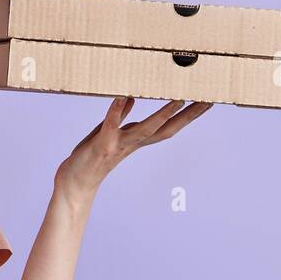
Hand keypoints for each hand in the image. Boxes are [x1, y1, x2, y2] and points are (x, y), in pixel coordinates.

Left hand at [54, 95, 212, 207]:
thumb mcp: (108, 132)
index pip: (169, 126)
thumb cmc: (91, 156)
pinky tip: (123, 97)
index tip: (207, 101)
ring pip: (145, 130)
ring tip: (177, 100)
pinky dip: (116, 112)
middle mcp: (133, 143)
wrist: (74, 182)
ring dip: (161, 115)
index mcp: (137, 139)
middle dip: (187, 116)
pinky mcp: (101, 146)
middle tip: (207, 101)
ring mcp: (119, 145)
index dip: (188, 115)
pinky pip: (110, 126)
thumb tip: (130, 97)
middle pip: (166, 129)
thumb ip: (120, 116)